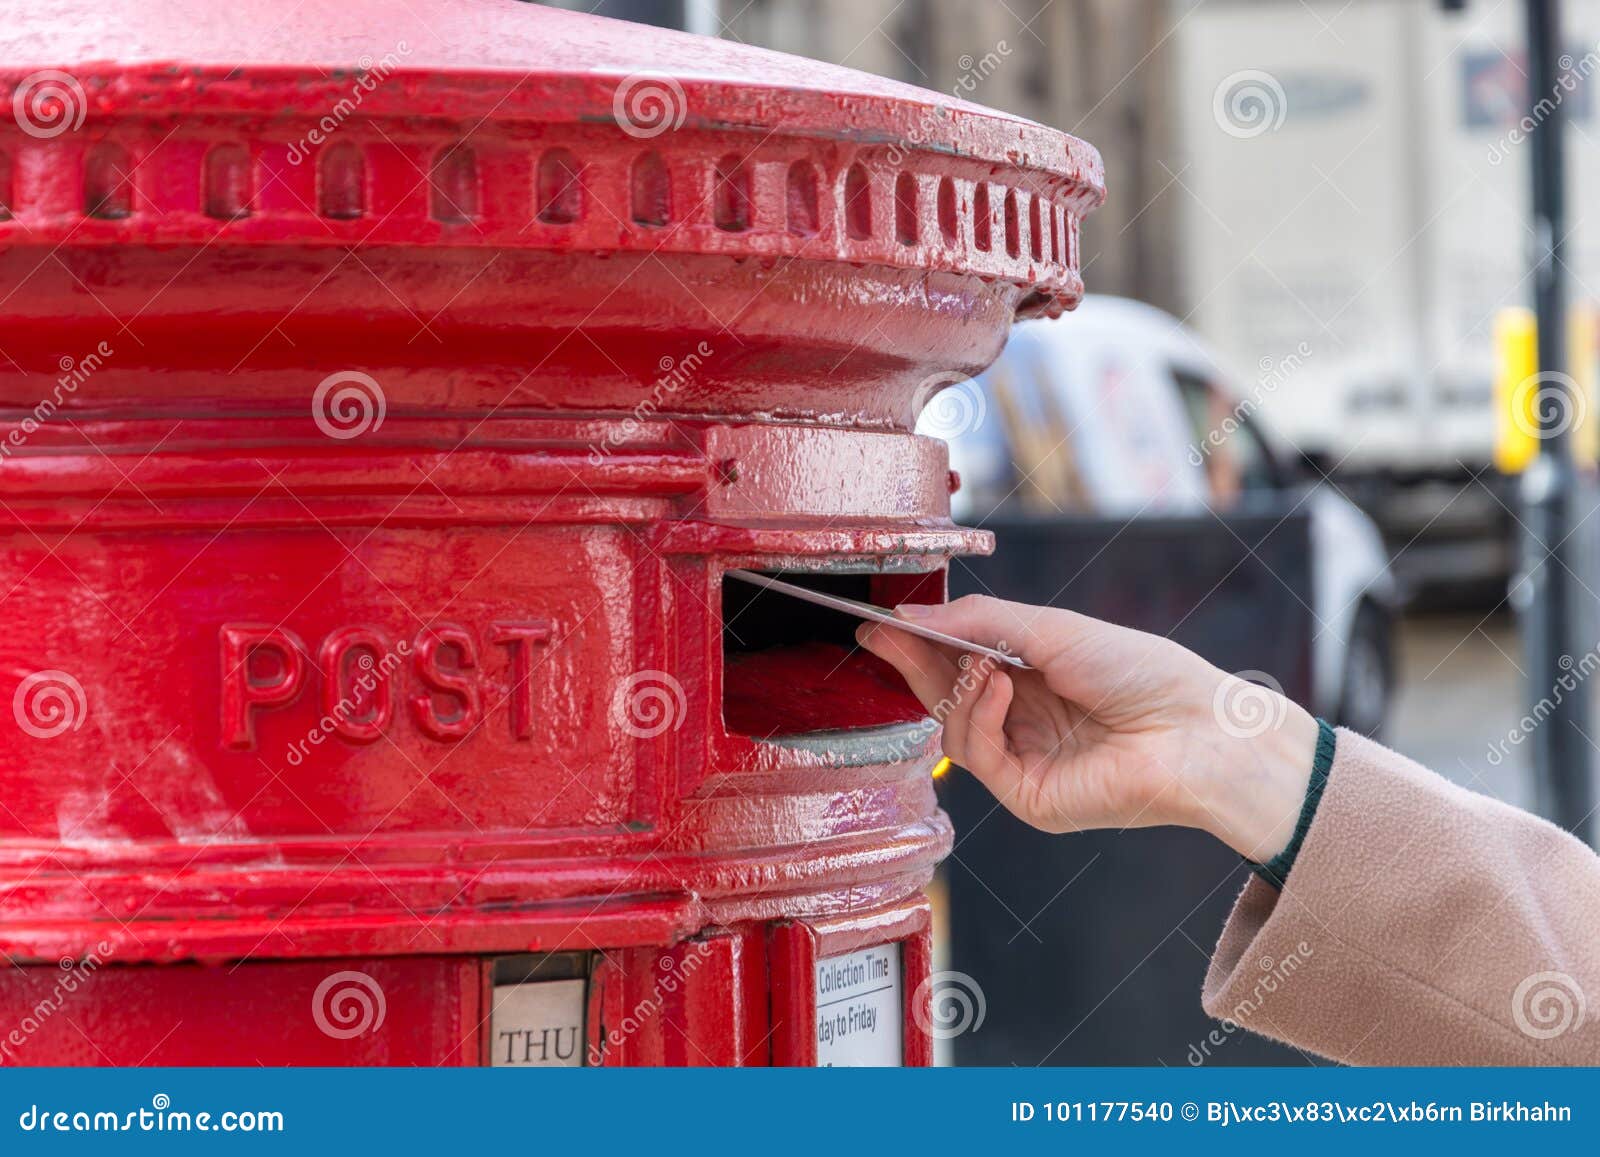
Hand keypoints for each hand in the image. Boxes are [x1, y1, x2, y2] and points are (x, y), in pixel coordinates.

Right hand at [855, 595, 1319, 861]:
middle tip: (884, 633)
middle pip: (946, 698)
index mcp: (1033, 679)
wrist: (1194, 729)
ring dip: (958, 689)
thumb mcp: (1051, 629)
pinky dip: (981, 717)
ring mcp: (1025, 762)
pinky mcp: (1030, 797)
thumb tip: (910, 617)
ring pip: (954, 730)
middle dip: (915, 663)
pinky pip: (979, 756)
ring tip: (984, 665)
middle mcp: (1025, 722)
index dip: (919, 643)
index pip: (959, 663)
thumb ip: (978, 622)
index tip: (880, 622)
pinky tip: (1001, 688)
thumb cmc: (1140, 671)